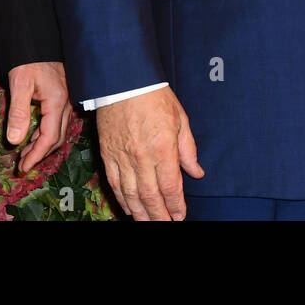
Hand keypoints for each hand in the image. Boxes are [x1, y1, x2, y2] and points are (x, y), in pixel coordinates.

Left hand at [6, 61, 71, 172]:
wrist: (37, 37)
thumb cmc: (28, 58)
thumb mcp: (19, 84)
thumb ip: (18, 113)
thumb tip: (15, 140)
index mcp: (57, 101)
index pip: (50, 137)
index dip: (36, 155)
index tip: (23, 167)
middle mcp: (66, 102)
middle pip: (57, 137)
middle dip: (40, 153)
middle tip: (22, 163)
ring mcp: (66, 99)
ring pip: (58, 130)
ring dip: (42, 144)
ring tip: (25, 153)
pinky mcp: (63, 95)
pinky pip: (57, 120)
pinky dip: (45, 131)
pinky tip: (34, 134)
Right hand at [96, 87, 203, 220]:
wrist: (123, 79)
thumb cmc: (154, 95)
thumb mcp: (180, 119)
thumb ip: (188, 149)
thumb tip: (196, 172)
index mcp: (163, 147)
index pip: (171, 187)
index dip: (176, 206)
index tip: (180, 216)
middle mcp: (142, 156)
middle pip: (151, 197)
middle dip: (159, 216)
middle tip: (166, 225)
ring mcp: (122, 156)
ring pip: (131, 194)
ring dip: (141, 213)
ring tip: (148, 223)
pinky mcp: (108, 153)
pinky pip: (114, 183)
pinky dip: (121, 199)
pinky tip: (129, 208)